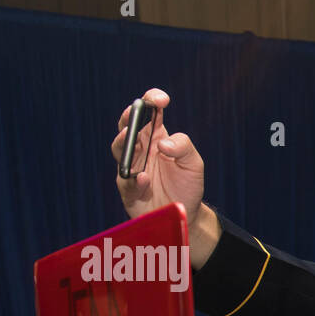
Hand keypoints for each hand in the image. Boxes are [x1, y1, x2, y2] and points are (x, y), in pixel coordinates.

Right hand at [111, 88, 204, 225]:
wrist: (184, 216)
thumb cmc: (187, 185)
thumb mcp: (194, 164)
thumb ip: (184, 147)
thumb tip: (163, 143)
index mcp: (157, 137)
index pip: (150, 112)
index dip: (151, 101)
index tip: (161, 99)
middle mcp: (141, 149)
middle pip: (128, 126)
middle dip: (130, 116)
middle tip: (135, 111)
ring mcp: (132, 167)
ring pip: (120, 149)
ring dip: (123, 141)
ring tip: (130, 136)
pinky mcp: (128, 189)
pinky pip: (127, 182)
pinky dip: (135, 180)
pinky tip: (144, 178)